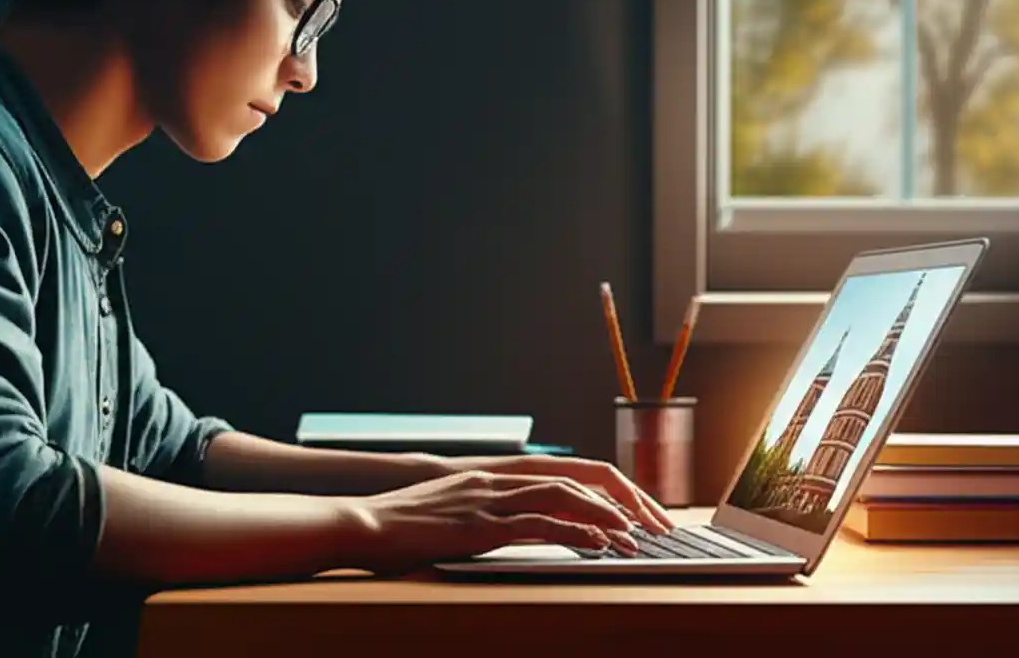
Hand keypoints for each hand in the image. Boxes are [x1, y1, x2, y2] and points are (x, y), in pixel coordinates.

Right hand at [343, 469, 640, 575]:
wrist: (364, 524)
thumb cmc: (407, 524)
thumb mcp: (458, 510)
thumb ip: (493, 512)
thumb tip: (528, 527)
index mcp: (500, 474)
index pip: (573, 472)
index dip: (612, 491)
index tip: (640, 513)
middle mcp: (502, 479)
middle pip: (581, 479)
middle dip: (625, 501)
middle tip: (655, 526)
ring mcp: (492, 500)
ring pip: (566, 497)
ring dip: (607, 518)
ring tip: (637, 540)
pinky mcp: (481, 525)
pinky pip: (539, 525)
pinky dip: (574, 534)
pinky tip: (598, 546)